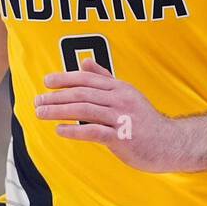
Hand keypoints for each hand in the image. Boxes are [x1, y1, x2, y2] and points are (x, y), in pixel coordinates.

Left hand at [34, 59, 183, 172]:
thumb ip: (105, 78)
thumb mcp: (127, 93)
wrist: (169, 143)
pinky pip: (94, 132)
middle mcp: (120, 100)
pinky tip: (59, 131)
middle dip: (57, 96)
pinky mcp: (122, 138)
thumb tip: (84, 63)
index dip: (65, 78)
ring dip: (59, 111)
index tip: (47, 81)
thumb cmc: (145, 120)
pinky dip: (75, 131)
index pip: (87, 79)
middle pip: (82, 94)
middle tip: (37, 100)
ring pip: (85, 110)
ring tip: (41, 113)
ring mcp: (121, 119)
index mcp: (119, 88)